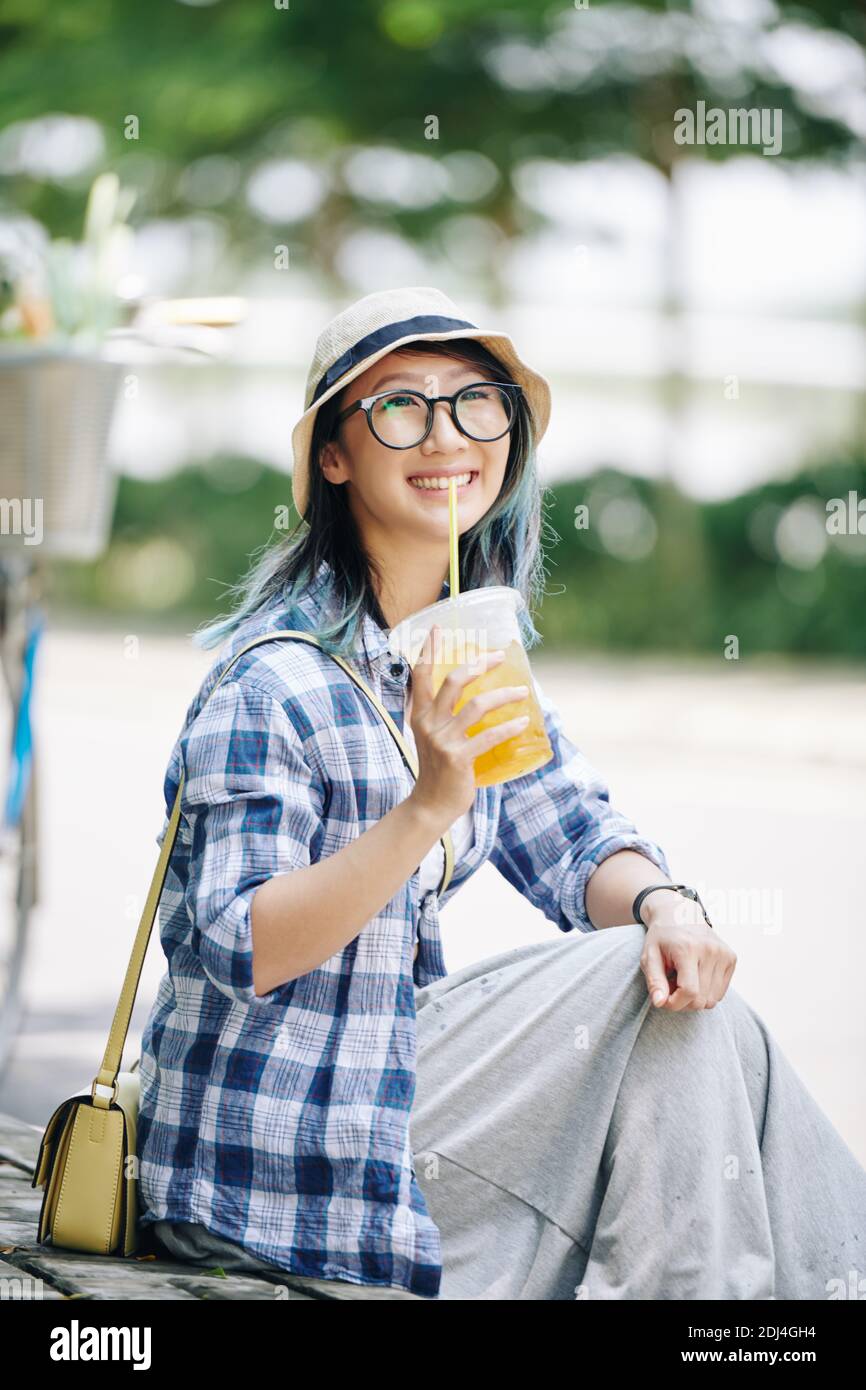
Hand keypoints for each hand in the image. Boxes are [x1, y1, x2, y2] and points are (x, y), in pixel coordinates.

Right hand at [407, 623, 531, 827]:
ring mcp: (443, 740)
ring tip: (523, 692)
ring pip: (477, 705)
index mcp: (420, 715)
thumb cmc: (438, 768)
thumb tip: (476, 695)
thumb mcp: (433, 737)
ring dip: (504, 695)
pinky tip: (523, 722)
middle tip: (499, 657)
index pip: (421, 675)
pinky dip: (509, 727)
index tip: (437, 629)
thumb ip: (444, 716)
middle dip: (479, 664)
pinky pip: (489, 736)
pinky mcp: (458, 758)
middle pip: (454, 681)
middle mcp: (429, 723)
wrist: (431, 804)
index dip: (429, 650)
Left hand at [639, 892, 736, 1010]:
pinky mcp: (731, 958)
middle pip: (701, 999)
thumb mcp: (649, 956)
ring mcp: (723, 953)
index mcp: (688, 948)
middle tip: (671, 987)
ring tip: (683, 981)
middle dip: (683, 1002)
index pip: (689, 991)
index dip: (675, 1003)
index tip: (664, 999)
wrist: (679, 914)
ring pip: (712, 1000)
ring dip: (696, 998)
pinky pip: (721, 993)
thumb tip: (660, 1003)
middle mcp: (710, 950)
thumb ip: (654, 981)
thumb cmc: (661, 938)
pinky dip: (707, 992)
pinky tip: (696, 977)